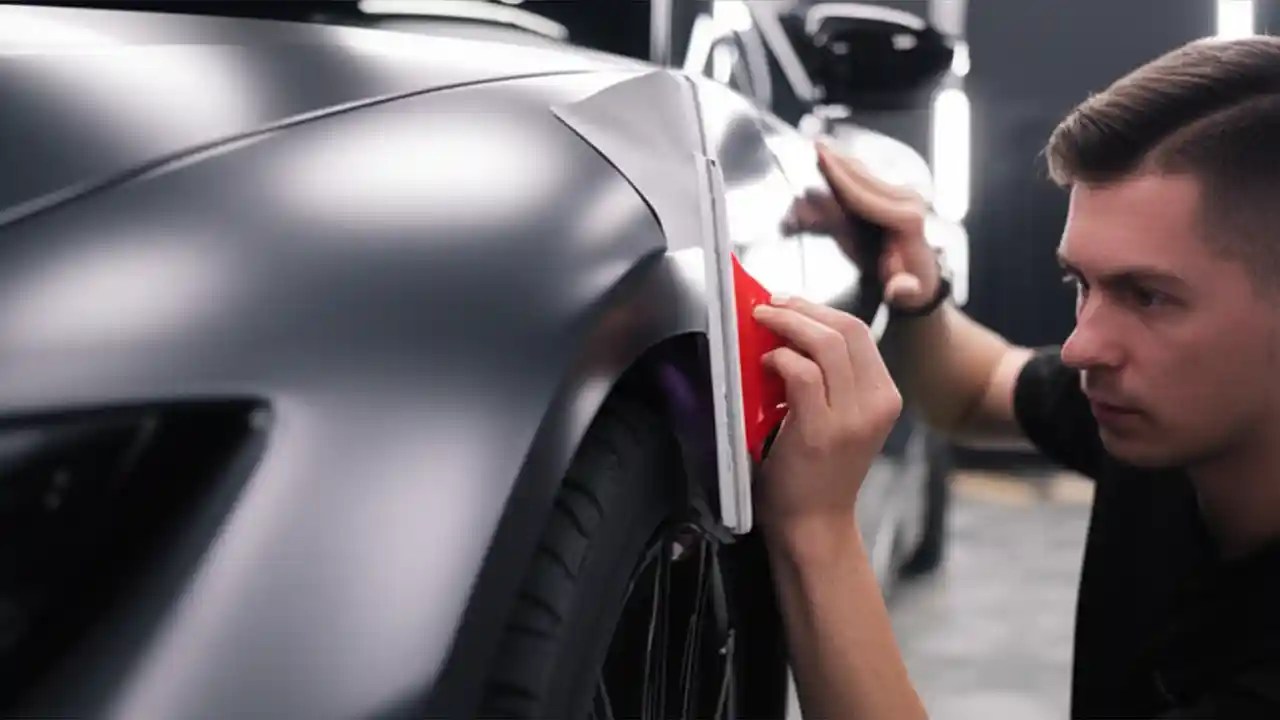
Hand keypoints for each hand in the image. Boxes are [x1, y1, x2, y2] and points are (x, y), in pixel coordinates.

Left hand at [751, 295, 902, 538]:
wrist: (814, 524)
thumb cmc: (816, 471)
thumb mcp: (839, 417)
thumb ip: (828, 378)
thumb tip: (790, 330)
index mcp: (885, 396)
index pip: (858, 332)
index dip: (819, 308)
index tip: (788, 301)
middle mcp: (876, 403)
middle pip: (845, 329)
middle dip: (802, 308)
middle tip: (769, 304)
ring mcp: (851, 418)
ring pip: (825, 344)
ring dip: (788, 324)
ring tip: (762, 321)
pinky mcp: (821, 431)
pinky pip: (803, 374)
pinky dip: (781, 358)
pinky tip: (766, 361)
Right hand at [795, 142, 939, 310]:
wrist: (923, 281)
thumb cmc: (910, 286)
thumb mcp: (907, 293)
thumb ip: (902, 290)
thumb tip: (899, 288)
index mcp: (907, 220)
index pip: (864, 195)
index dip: (841, 177)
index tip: (823, 160)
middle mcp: (907, 202)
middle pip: (863, 177)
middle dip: (837, 162)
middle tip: (815, 144)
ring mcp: (903, 196)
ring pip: (865, 174)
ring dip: (841, 162)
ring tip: (821, 145)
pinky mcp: (896, 197)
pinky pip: (867, 180)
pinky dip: (847, 170)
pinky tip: (834, 158)